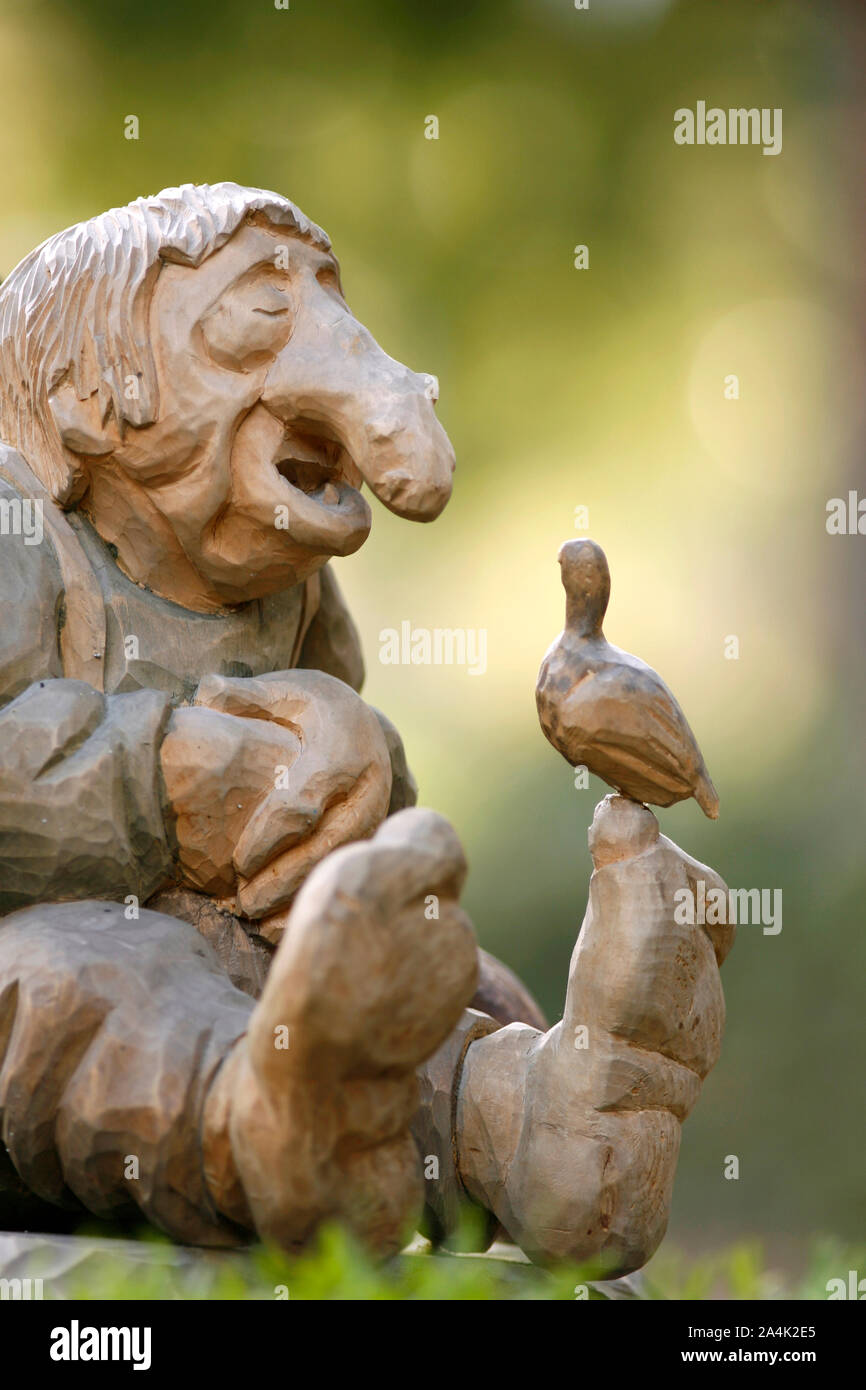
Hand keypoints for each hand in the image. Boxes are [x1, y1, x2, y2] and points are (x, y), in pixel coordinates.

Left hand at [160, 670, 391, 916]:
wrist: (368, 724)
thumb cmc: (312, 710)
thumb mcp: (284, 691)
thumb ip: (243, 696)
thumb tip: (204, 692)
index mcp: (343, 748)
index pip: (305, 800)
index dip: (271, 835)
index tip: (238, 862)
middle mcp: (370, 784)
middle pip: (332, 841)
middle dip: (287, 876)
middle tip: (244, 902)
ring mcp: (382, 813)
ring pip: (345, 864)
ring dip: (302, 895)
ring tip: (256, 918)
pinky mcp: (379, 836)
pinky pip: (351, 874)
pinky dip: (317, 901)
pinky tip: (280, 928)